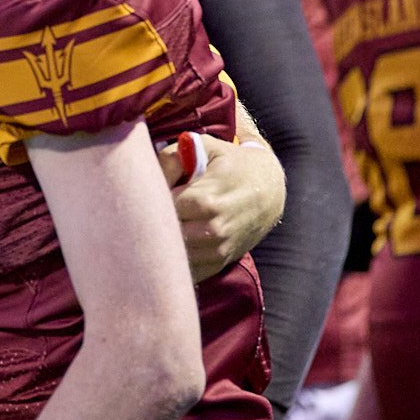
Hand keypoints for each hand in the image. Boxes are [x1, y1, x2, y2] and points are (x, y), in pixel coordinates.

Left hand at [162, 132, 285, 280]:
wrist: (270, 190)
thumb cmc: (232, 165)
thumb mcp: (206, 148)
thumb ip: (173, 156)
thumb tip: (150, 175)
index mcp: (206, 202)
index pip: (162, 210)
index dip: (152, 201)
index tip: (151, 194)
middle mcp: (213, 231)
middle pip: (166, 234)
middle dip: (155, 222)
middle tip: (151, 211)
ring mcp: (218, 250)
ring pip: (175, 255)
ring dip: (164, 242)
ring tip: (163, 224)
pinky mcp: (221, 263)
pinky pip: (190, 271)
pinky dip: (178, 261)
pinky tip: (175, 243)